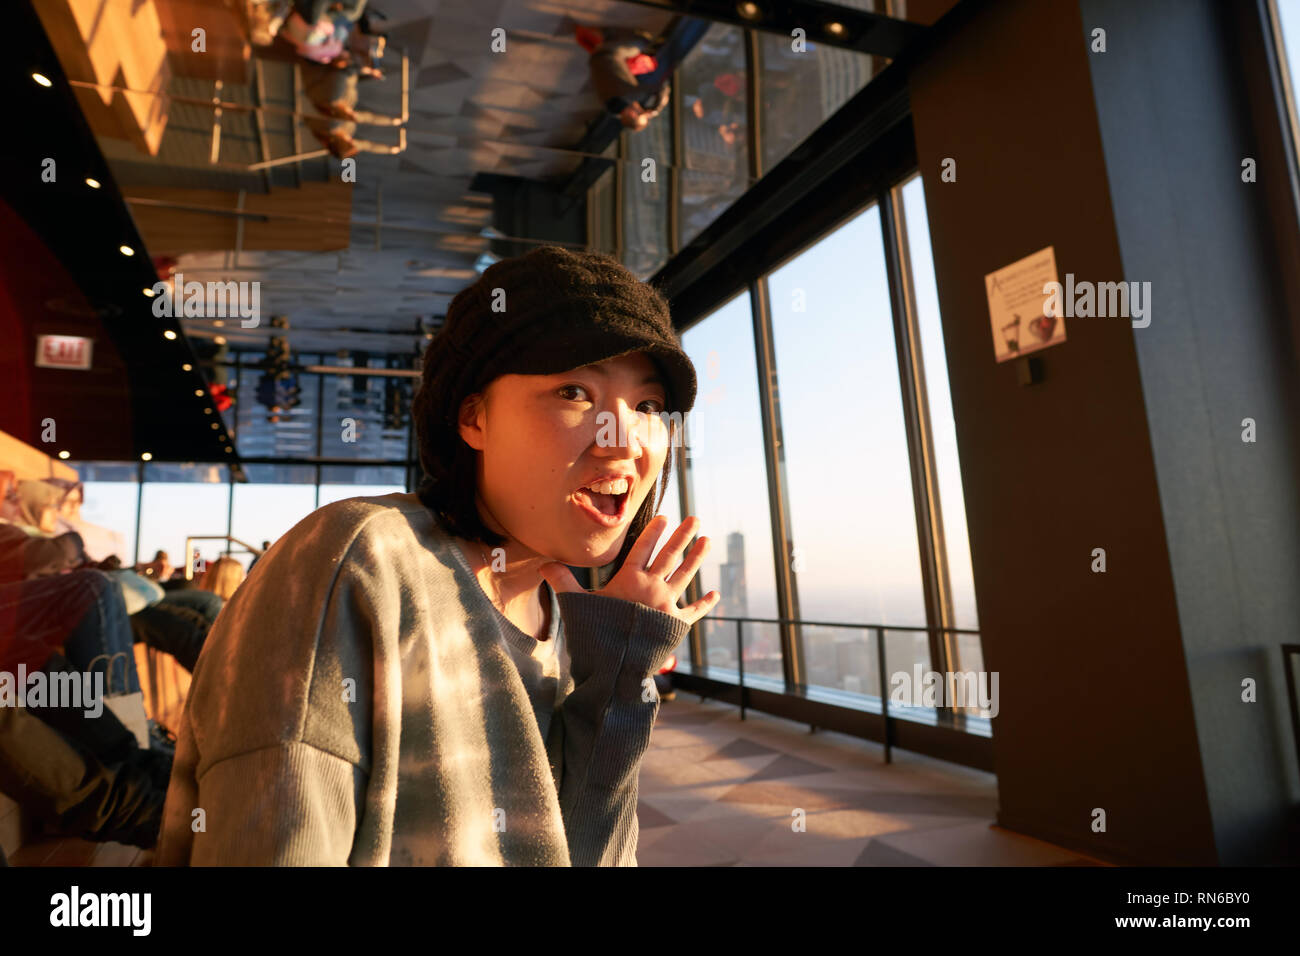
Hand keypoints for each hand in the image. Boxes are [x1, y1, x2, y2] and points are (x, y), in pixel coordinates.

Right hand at [540, 515, 720, 626]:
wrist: (615, 666)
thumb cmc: (594, 633)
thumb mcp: (576, 605)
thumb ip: (563, 582)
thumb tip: (543, 564)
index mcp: (629, 579)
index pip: (643, 548)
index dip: (654, 531)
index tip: (665, 516)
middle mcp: (652, 587)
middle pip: (670, 555)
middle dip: (683, 536)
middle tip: (695, 519)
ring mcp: (667, 604)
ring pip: (685, 574)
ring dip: (697, 557)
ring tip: (707, 540)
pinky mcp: (677, 624)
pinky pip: (694, 611)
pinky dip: (705, 603)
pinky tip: (715, 593)